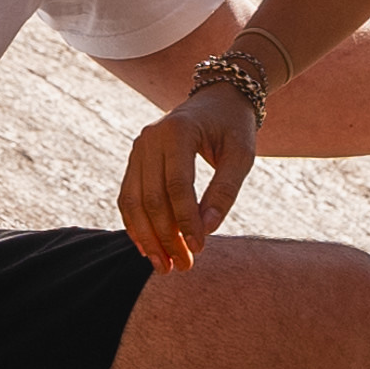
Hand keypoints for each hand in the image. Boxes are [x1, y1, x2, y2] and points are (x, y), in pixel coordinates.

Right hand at [121, 88, 260, 268]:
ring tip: (164, 267)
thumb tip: (207, 229)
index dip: (186, 221)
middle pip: (152, 197)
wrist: (216, 100)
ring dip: (147, 238)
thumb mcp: (241, 155)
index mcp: (177, 131)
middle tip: (184, 267)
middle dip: (166, 237)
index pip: (177, 186)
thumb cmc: (233, 128)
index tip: (199, 249)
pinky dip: (136, 225)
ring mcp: (138, 148)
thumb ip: (225, 190)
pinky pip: (128, 197)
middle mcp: (150, 138)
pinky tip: (149, 249)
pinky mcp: (134, 160)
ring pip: (133, 202)